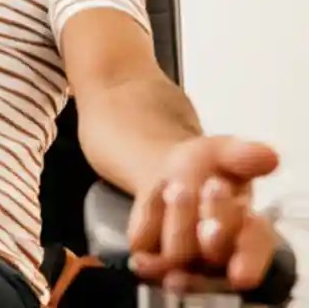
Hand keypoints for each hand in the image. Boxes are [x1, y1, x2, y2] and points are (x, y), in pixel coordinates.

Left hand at [127, 136, 279, 292]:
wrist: (169, 170)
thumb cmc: (208, 166)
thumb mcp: (226, 153)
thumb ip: (245, 156)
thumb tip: (269, 157)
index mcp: (250, 235)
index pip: (254, 251)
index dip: (249, 257)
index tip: (241, 252)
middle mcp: (219, 256)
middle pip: (215, 254)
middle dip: (215, 224)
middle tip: (214, 185)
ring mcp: (184, 259)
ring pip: (177, 254)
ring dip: (178, 219)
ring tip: (177, 185)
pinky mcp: (150, 255)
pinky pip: (144, 243)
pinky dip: (147, 216)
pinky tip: (156, 193)